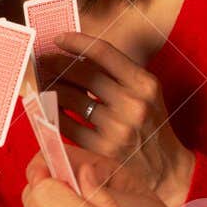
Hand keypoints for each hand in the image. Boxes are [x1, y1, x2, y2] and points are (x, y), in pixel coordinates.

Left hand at [41, 33, 195, 206]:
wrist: (166, 168)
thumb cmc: (150, 124)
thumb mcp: (146, 93)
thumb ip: (118, 73)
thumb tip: (75, 55)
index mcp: (145, 83)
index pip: (104, 52)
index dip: (76, 41)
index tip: (58, 38)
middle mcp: (133, 103)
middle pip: (82, 73)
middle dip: (56, 64)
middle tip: (41, 61)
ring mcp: (117, 128)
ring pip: (70, 98)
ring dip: (49, 87)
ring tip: (40, 82)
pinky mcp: (101, 149)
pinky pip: (66, 124)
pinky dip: (53, 113)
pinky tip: (48, 106)